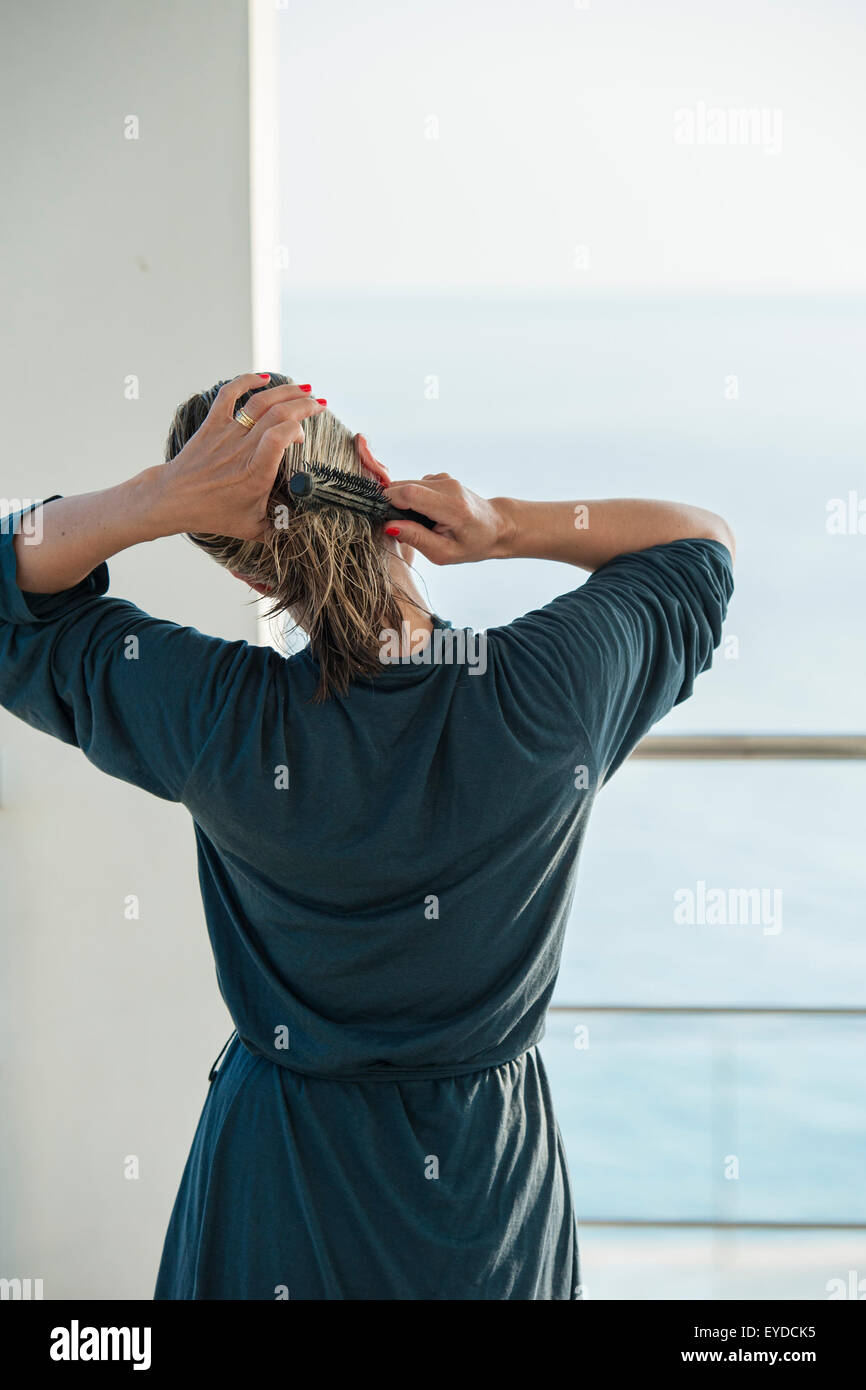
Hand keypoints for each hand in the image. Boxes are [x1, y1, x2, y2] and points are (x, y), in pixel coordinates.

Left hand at [154, 374, 326, 539]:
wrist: (172, 499)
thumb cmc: (213, 515)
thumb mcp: (252, 529)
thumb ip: (280, 530)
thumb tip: (305, 530)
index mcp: (255, 472)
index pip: (280, 437)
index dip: (297, 430)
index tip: (302, 439)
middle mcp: (242, 448)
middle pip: (277, 413)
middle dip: (303, 405)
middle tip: (320, 405)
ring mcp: (227, 433)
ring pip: (259, 401)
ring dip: (285, 391)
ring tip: (304, 389)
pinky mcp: (213, 424)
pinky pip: (229, 394)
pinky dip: (247, 381)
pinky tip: (264, 377)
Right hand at [382, 474, 513, 564]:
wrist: (496, 526)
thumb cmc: (473, 544)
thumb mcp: (444, 552)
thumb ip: (417, 538)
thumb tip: (388, 526)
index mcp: (452, 507)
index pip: (410, 494)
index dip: (388, 502)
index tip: (381, 518)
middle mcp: (448, 486)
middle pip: (403, 486)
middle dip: (391, 504)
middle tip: (399, 527)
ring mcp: (444, 478)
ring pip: (406, 484)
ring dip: (401, 503)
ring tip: (416, 523)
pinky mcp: (440, 478)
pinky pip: (413, 485)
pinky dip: (410, 500)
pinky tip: (423, 515)